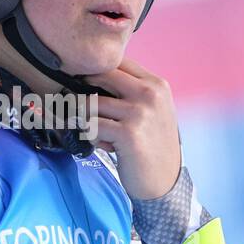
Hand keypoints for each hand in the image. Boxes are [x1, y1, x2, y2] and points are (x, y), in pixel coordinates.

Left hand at [82, 57, 182, 200]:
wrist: (165, 182)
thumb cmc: (152, 145)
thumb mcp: (152, 110)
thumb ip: (130, 90)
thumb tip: (90, 74)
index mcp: (156, 84)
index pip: (117, 61)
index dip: (96, 69)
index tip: (83, 82)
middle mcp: (150, 94)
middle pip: (100, 74)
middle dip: (82, 89)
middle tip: (78, 106)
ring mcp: (140, 113)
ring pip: (90, 103)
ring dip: (84, 118)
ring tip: (94, 130)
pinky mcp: (128, 134)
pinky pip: (92, 126)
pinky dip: (90, 135)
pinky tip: (101, 144)